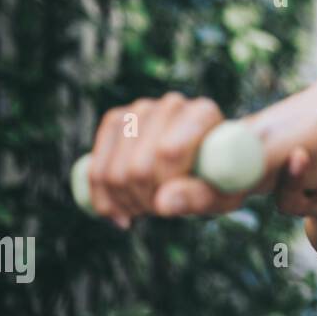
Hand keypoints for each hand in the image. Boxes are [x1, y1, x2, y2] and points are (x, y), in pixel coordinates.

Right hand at [86, 93, 246, 228]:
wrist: (210, 162)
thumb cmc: (222, 179)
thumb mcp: (222, 194)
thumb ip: (199, 197)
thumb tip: (163, 203)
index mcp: (202, 114)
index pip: (168, 153)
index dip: (166, 188)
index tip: (177, 204)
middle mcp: (171, 104)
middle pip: (137, 168)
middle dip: (146, 201)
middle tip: (162, 208)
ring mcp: (139, 109)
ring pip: (111, 173)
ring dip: (125, 203)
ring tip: (147, 206)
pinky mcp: (115, 121)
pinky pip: (94, 169)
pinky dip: (103, 199)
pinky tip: (119, 211)